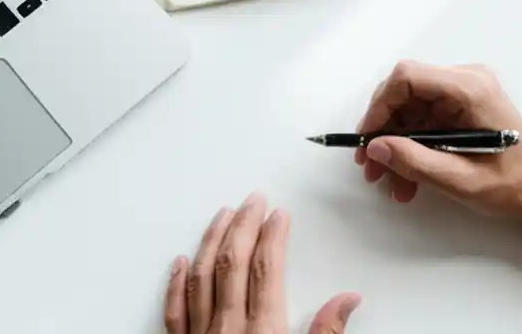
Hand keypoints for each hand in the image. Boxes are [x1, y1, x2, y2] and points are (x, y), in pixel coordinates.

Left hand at [164, 193, 360, 333]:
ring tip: (223, 216)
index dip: (274, 238)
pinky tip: (181, 261)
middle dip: (245, 225)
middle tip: (254, 201)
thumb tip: (347, 300)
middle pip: (233, 263)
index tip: (280, 216)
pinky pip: (175, 309)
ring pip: (202, 277)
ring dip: (212, 241)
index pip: (267, 270)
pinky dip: (177, 282)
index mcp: (264, 332)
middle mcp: (228, 329)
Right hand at [355, 61, 521, 220]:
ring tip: (389, 182)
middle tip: (371, 168)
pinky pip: (422, 119)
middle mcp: (466, 80)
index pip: (408, 77)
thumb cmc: (513, 185)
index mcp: (471, 89)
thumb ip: (414, 161)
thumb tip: (375, 147)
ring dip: (394, 144)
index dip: (380, 106)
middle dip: (383, 130)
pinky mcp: (460, 106)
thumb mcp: (460, 180)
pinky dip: (410, 146)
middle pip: (404, 92)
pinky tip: (406, 178)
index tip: (368, 141)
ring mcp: (463, 91)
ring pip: (409, 108)